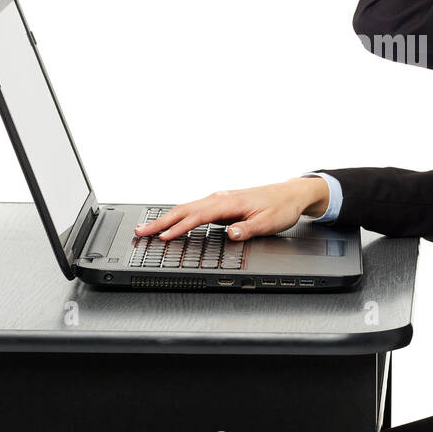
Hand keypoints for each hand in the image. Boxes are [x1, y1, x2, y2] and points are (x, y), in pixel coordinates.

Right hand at [133, 176, 329, 241]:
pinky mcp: (221, 203)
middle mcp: (220, 198)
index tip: (163, 237)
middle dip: (160, 221)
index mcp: (229, 202)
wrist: (292, 194)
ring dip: (166, 218)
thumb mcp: (268, 222)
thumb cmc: (281, 207)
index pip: (197, 216)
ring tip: (148, 228)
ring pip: (187, 208)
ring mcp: (219, 199)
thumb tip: (230, 234)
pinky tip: (171, 222)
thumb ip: (247, 229)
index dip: (179, 228)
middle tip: (140, 232)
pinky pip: (194, 209)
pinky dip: (179, 215)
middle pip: (184, 210)